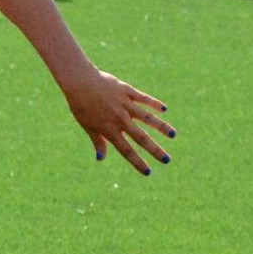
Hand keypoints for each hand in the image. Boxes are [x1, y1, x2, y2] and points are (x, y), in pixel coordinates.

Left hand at [60, 71, 175, 175]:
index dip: (137, 162)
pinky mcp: (127, 91)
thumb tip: (101, 159)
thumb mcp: (87, 126)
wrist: (79, 81)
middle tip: (167, 160)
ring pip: (148, 118)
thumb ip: (98, 142)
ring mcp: (125, 105)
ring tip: (173, 135)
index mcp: (109, 130)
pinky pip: (144, 99)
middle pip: (141, 138)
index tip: (148, 172)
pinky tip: (164, 109)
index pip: (126, 150)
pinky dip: (154, 103)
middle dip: (155, 150)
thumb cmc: (81, 105)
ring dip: (161, 127)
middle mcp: (120, 119)